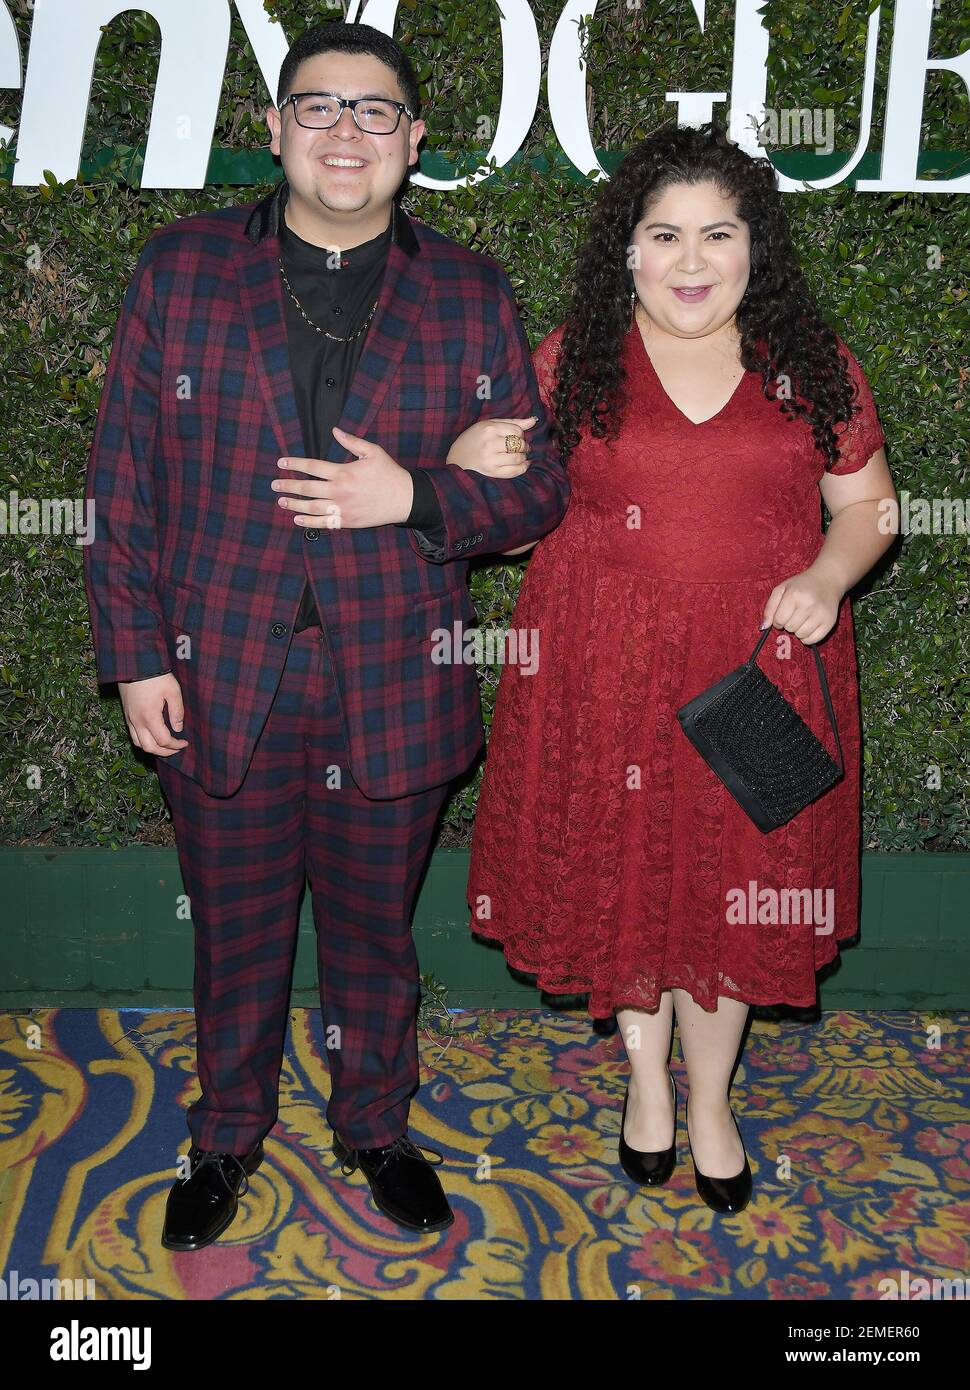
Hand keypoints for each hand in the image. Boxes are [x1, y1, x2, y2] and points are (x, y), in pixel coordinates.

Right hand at [117, 673, 188, 754]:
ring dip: (153, 749)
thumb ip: (177, 711)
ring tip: (166, 746)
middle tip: (177, 748)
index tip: (185, 742)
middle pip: (150, 747)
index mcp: (149, 717)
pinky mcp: (127, 715)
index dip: (176, 745)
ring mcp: (130, 719)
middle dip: (165, 752)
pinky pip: (133, 735)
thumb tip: (178, 729)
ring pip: (139, 744)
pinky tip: (153, 737)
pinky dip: (144, 741)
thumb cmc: (155, 676)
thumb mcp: (173, 691)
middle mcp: (137, 721)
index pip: (163, 741)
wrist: (135, 665)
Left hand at [272, 427, 413, 527]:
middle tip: (274, 484)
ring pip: (311, 507)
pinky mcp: (347, 522)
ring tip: (281, 501)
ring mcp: (342, 508)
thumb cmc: (389, 473)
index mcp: (343, 472)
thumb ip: (352, 441)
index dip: (294, 464)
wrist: (404, 499)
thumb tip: (334, 431)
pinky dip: (308, 522)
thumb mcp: (373, 452)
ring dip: (294, 504)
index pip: (312, 466)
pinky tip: (297, 520)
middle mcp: (339, 491)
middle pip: (306, 488)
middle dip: (288, 485)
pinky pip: (323, 523)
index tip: (281, 463)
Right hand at [446, 416, 535, 476]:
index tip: (517, 436)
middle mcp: (490, 444)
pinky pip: (514, 471)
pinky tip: (523, 464)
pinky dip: (523, 467)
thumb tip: (534, 420)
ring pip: (518, 457)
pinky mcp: (492, 472)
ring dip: (523, 456)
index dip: (520, 434)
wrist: (458, 458)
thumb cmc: (475, 439)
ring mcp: (491, 459)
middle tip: (520, 447)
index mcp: (489, 429)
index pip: (517, 430)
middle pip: (519, 444)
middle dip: (524, 445)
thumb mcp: (490, 425)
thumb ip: (512, 422)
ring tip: (520, 455)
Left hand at [761, 567, 843, 644]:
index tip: (782, 615)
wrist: (828, 580)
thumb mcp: (781, 589)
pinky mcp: (830, 622)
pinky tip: (809, 626)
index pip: (779, 620)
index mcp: (794, 595)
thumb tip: (764, 627)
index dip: (778, 621)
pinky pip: (813, 640)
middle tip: (795, 614)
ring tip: (802, 619)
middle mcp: (808, 604)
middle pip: (790, 628)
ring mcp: (821, 614)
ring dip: (798, 630)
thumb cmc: (800, 586)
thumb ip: (770, 608)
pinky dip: (808, 637)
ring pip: (801, 635)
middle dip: (788, 624)